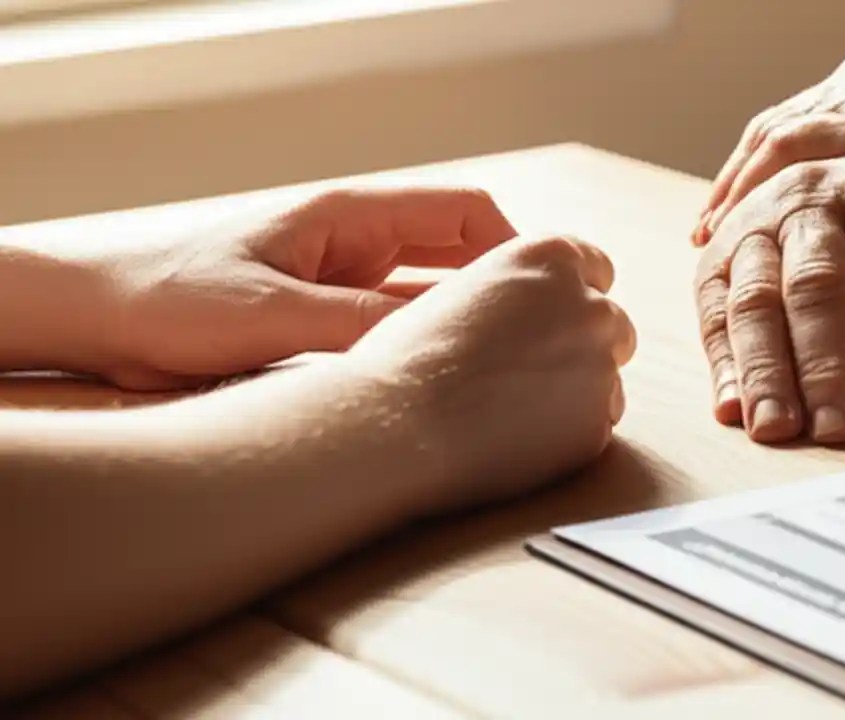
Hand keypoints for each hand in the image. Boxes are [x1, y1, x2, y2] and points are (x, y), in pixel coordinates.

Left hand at [87, 188, 516, 389]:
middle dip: (503, 288)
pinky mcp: (328, 318)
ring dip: (467, 322)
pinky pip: (398, 328)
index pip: (465, 212)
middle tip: (541, 336)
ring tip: (508, 363)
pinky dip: (427, 347)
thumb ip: (357, 324)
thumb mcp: (272, 314)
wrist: (107, 319)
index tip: (542, 297)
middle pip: (460, 253)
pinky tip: (448, 381)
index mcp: (352, 217)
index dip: (514, 248)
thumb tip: (444, 340)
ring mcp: (346, 280)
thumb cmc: (174, 299)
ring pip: (433, 294)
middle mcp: (358, 243)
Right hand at [340, 234, 636, 507]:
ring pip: (607, 379)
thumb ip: (513, 289)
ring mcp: (600, 368)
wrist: (394, 423)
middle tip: (530, 371)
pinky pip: (593, 427)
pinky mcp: (596, 425)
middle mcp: (589, 305)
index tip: (549, 318)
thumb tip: (538, 307)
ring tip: (511, 409)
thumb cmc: (408, 357)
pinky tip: (513, 438)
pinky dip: (565, 435)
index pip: (595, 268)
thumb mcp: (463, 290)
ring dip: (576, 391)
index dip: (569, 296)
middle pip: (611, 323)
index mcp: (552, 258)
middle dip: (582, 344)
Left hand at [692, 33, 844, 258]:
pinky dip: (759, 186)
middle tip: (710, 222)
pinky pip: (795, 147)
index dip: (772, 168)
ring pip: (779, 132)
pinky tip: (737, 224)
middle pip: (785, 121)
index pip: (814, 121)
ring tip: (711, 233)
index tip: (741, 209)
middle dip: (742, 174)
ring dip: (738, 184)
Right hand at [695, 152, 844, 444]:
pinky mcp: (715, 254)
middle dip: (823, 366)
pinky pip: (712, 310)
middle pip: (815, 288)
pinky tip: (732, 408)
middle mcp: (811, 194)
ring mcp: (755, 221)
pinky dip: (722, 363)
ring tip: (777, 429)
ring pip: (756, 299)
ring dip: (765, 371)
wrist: (838, 179)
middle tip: (834, 428)